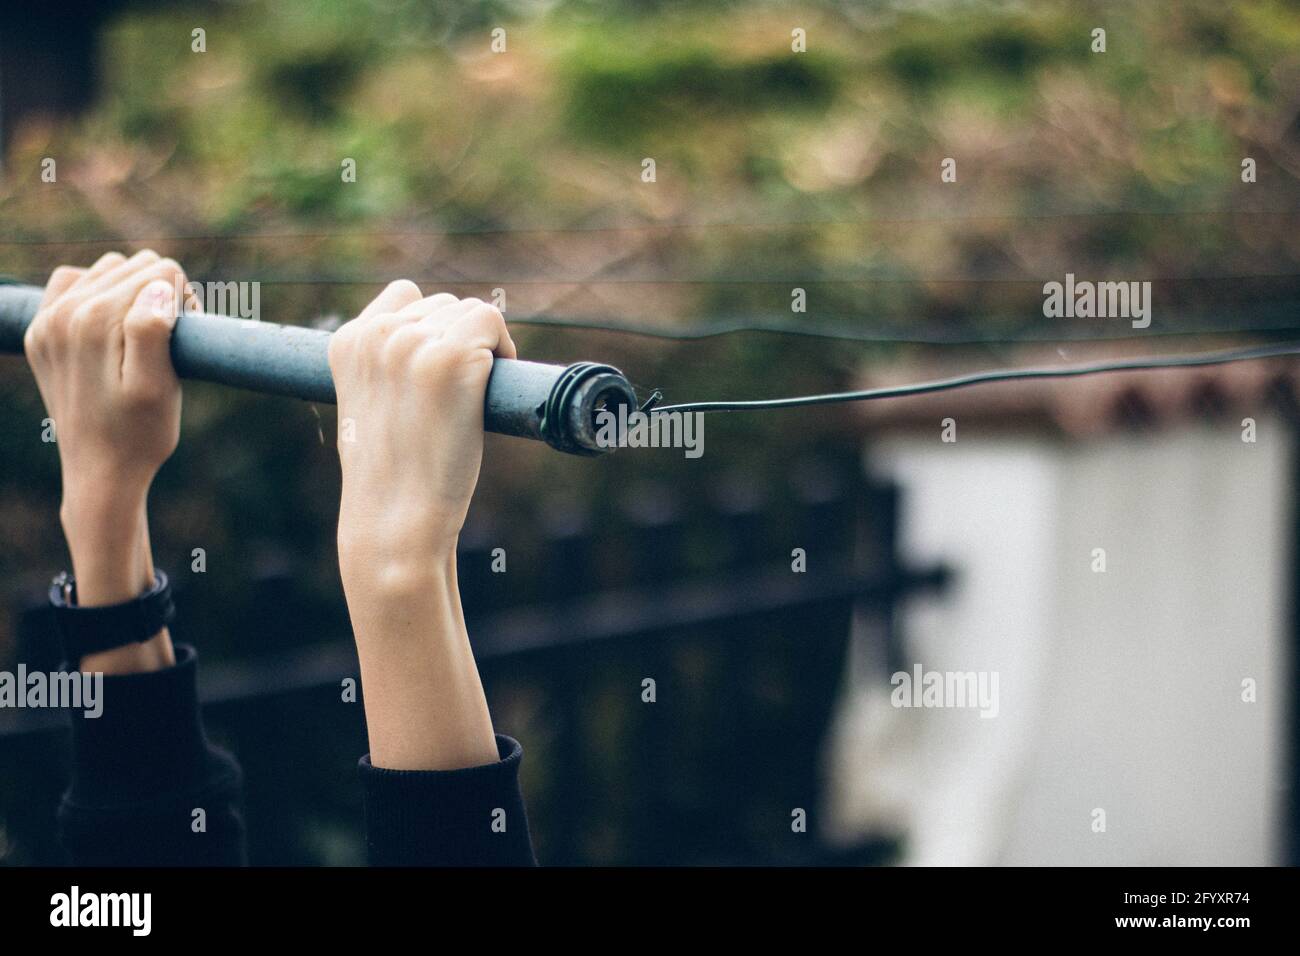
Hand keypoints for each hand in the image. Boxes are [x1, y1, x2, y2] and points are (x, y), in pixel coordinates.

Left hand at [24, 250, 191, 671]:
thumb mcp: (159, 388)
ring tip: (144, 336)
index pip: (159, 273)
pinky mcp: (41, 333)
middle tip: (168, 342)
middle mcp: (61, 313)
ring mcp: (46, 322)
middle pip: (132, 267)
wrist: (99, 473)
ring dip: (132, 294)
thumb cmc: (139, 435)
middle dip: (160, 294)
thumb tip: (160, 286)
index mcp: (93, 321)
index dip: (185, 301)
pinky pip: (72, 283)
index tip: (184, 339)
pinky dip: (97, 294)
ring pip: (105, 270)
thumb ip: (153, 332)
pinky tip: (111, 325)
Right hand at [329, 281, 515, 581]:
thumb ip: (387, 363)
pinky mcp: (452, 359)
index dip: (432, 328)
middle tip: (456, 399)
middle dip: (460, 341)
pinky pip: (492, 323)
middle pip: (445, 305)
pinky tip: (490, 389)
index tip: (434, 372)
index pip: (405, 295)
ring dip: (483, 347)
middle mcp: (377, 334)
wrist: (396, 520)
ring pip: (472, 313)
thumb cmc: (390, 474)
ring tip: (470, 398)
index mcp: (347, 342)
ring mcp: (415, 344)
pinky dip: (503, 349)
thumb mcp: (369, 404)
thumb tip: (434, 339)